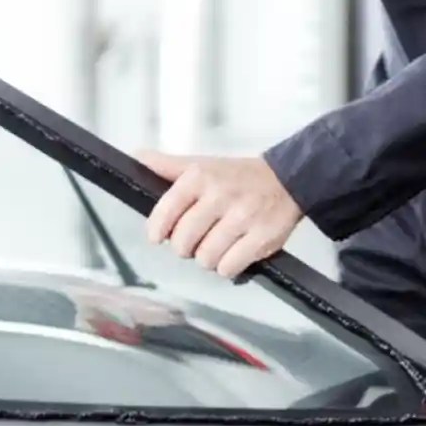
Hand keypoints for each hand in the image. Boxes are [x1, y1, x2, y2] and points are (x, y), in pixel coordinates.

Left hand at [136, 150, 302, 278]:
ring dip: (206, 258)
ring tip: (214, 246)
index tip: (157, 237)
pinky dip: (227, 267)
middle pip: (183, 241)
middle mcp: (221, 195)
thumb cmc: (238, 177)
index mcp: (200, 177)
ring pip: (205, 258)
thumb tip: (138, 157)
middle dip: (184, 247)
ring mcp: (243, 218)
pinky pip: (229, 268)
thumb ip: (168, 166)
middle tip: (192, 242)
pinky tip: (231, 254)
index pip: (166, 211)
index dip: (157, 230)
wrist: (288, 180)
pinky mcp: (263, 238)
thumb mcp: (202, 164)